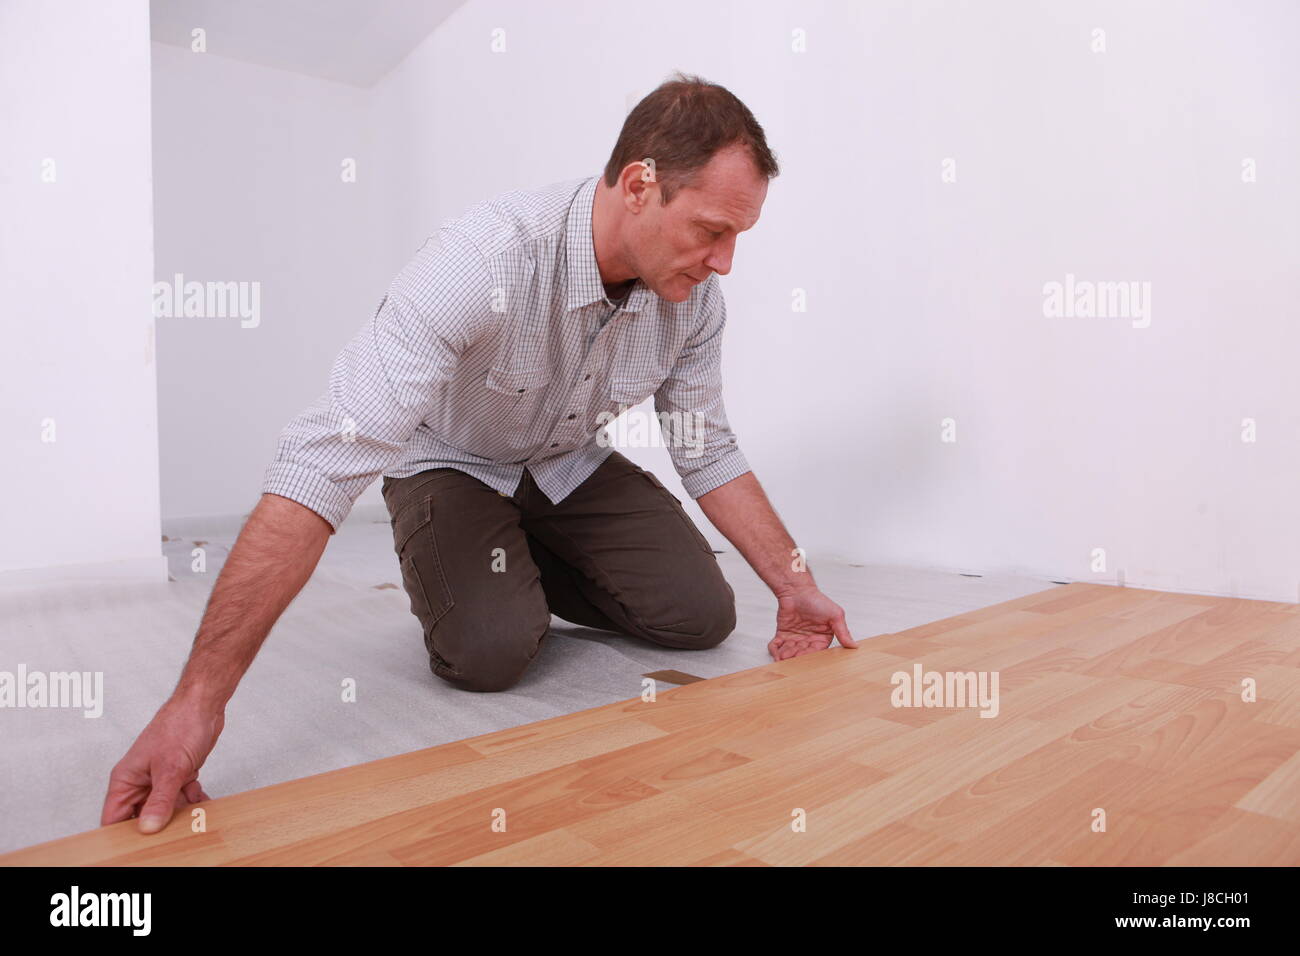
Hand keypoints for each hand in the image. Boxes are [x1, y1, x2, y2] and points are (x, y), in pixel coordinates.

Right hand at [101, 694, 222, 833]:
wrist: (204, 705)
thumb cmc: (180, 725)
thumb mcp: (171, 769)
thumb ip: (160, 801)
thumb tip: (148, 828)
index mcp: (126, 779)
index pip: (114, 818)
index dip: (123, 836)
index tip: (137, 850)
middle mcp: (140, 781)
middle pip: (141, 817)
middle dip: (157, 826)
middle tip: (172, 834)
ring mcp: (159, 779)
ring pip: (164, 809)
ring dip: (179, 814)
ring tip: (193, 818)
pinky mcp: (178, 775)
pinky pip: (181, 798)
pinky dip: (192, 802)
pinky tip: (202, 802)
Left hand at [768, 586, 857, 659]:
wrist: (797, 590)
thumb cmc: (817, 600)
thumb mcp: (835, 615)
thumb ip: (843, 632)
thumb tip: (855, 646)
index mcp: (823, 638)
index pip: (817, 652)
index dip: (810, 655)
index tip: (805, 657)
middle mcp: (809, 640)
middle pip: (801, 653)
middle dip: (795, 656)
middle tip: (791, 656)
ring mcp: (795, 638)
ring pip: (789, 651)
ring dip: (785, 654)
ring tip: (783, 654)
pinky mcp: (782, 634)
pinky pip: (777, 645)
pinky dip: (775, 649)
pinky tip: (775, 650)